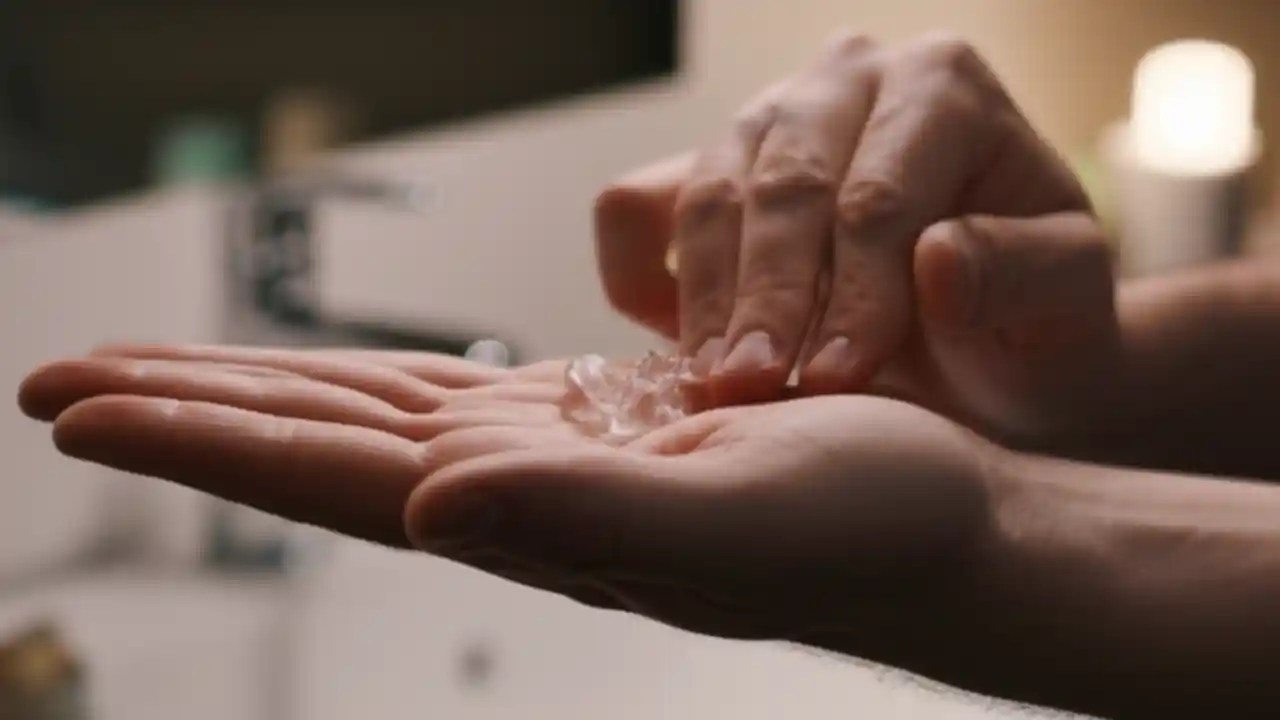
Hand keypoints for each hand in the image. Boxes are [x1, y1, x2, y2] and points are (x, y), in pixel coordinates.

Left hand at [18, 345, 991, 652]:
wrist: (942, 528)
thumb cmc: (864, 532)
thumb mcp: (728, 521)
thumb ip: (580, 516)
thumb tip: (428, 507)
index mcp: (529, 517)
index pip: (321, 477)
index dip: (198, 440)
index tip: (77, 405)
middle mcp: (518, 494)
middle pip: (314, 442)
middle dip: (186, 409)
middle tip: (58, 381)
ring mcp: (551, 457)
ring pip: (367, 411)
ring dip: (259, 389)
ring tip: (161, 372)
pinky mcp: (598, 424)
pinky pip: (451, 390)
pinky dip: (370, 377)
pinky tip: (337, 376)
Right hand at [596, 32, 1092, 406]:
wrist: (981, 349)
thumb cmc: (1026, 323)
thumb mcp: (1063, 308)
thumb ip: (1023, 275)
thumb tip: (937, 257)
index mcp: (944, 86)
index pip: (881, 193)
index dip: (854, 291)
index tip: (839, 380)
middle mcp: (845, 81)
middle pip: (784, 187)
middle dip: (767, 300)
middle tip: (752, 389)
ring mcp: (765, 119)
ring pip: (707, 196)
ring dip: (705, 304)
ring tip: (716, 389)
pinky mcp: (704, 169)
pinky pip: (636, 207)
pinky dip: (642, 280)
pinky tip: (685, 352)